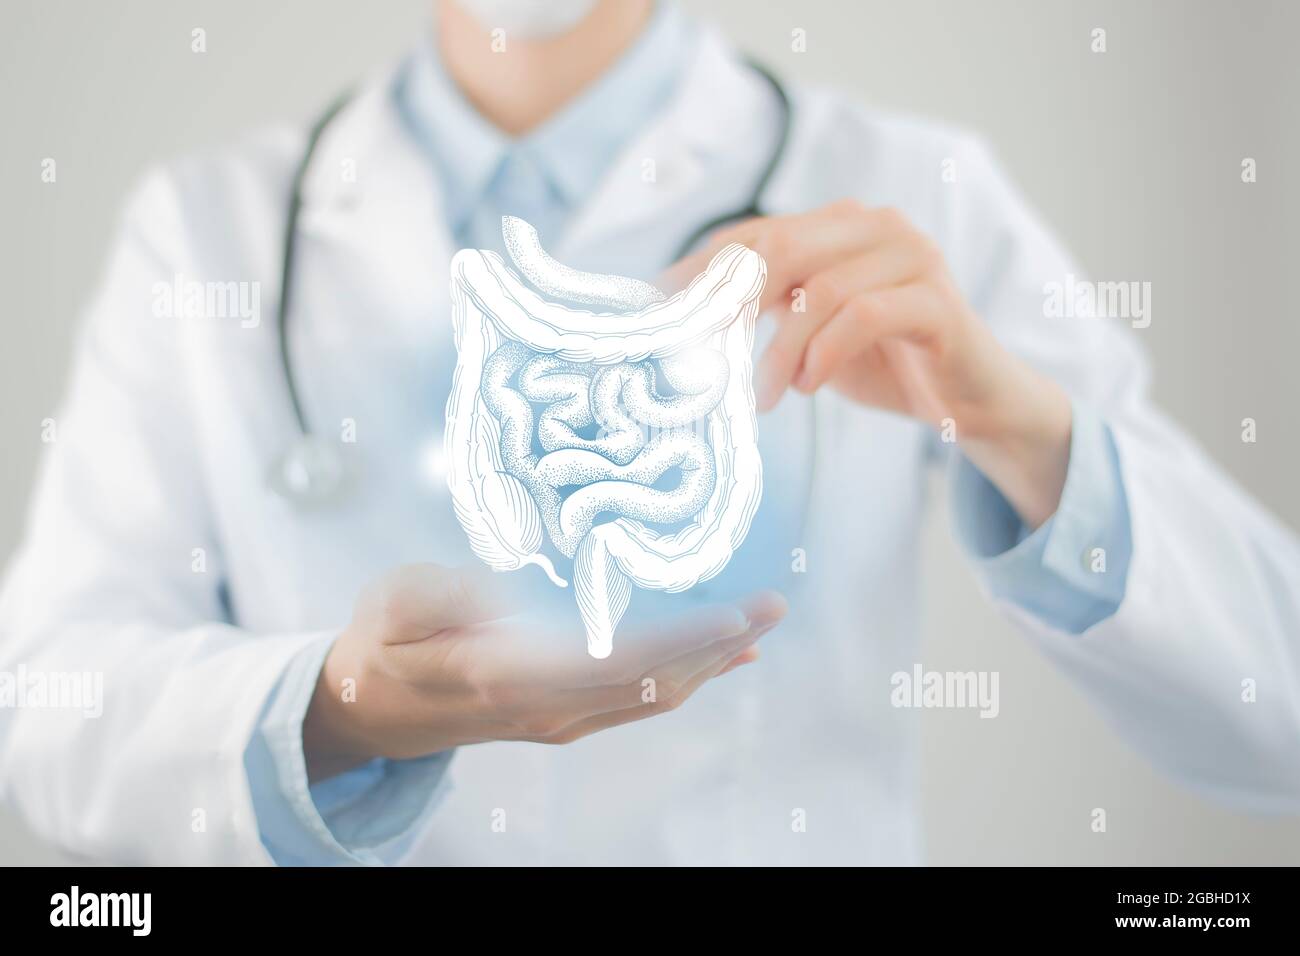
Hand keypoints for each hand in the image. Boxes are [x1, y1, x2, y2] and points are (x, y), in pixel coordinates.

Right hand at [303, 564, 786, 780]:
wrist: (372, 710)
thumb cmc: (383, 640)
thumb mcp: (393, 601)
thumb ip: (445, 594)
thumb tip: (506, 589)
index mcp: (505, 674)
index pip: (611, 660)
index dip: (679, 639)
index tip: (732, 613)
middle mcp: (545, 707)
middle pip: (651, 682)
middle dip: (717, 644)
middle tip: (773, 602)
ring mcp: (559, 719)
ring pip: (654, 696)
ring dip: (712, 661)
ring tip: (762, 620)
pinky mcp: (565, 716)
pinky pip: (640, 700)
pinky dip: (689, 676)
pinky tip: (724, 655)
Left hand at [663, 200, 1072, 527]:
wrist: (970, 398)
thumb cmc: (882, 364)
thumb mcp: (808, 335)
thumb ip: (764, 313)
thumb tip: (680, 322)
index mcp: (837, 224)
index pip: (751, 235)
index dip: (698, 273)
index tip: (653, 315)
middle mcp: (874, 225)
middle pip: (778, 249)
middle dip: (729, 307)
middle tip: (698, 360)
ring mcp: (911, 255)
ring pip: (819, 288)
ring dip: (779, 351)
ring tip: (766, 397)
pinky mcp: (938, 299)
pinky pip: (864, 316)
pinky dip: (823, 354)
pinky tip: (808, 385)